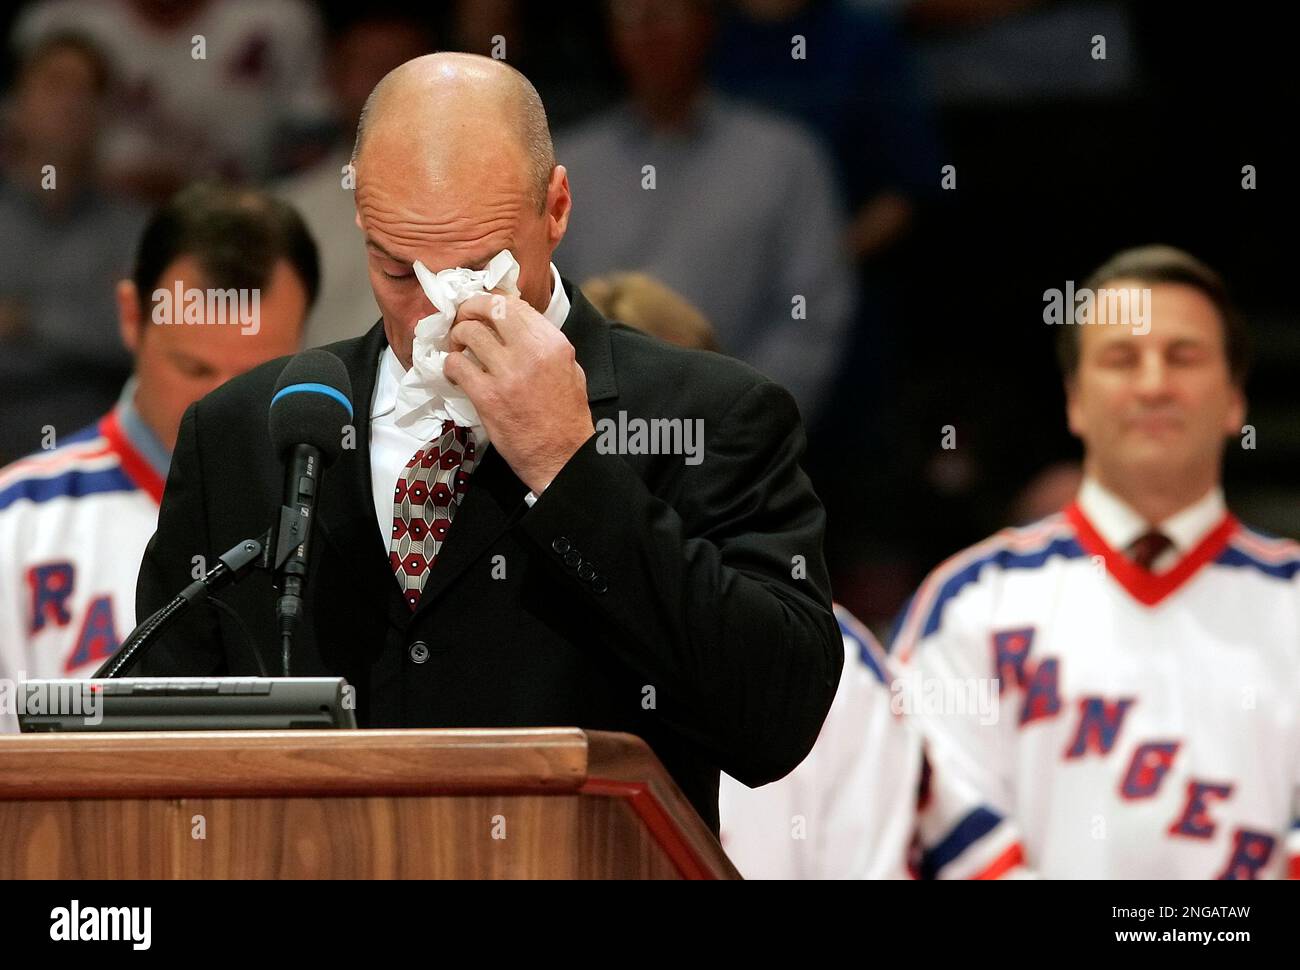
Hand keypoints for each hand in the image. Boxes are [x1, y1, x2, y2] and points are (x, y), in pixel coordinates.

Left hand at [444, 292, 593, 492]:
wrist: (562, 456)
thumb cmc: (566, 416)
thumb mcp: (569, 369)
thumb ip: (544, 344)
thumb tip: (514, 325)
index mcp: (553, 343)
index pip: (513, 305)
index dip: (490, 302)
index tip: (480, 309)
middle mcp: (531, 352)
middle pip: (488, 310)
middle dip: (468, 310)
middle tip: (462, 320)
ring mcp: (507, 374)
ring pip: (468, 334)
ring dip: (457, 338)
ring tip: (458, 348)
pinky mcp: (487, 396)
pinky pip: (456, 366)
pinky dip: (450, 366)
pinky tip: (456, 374)